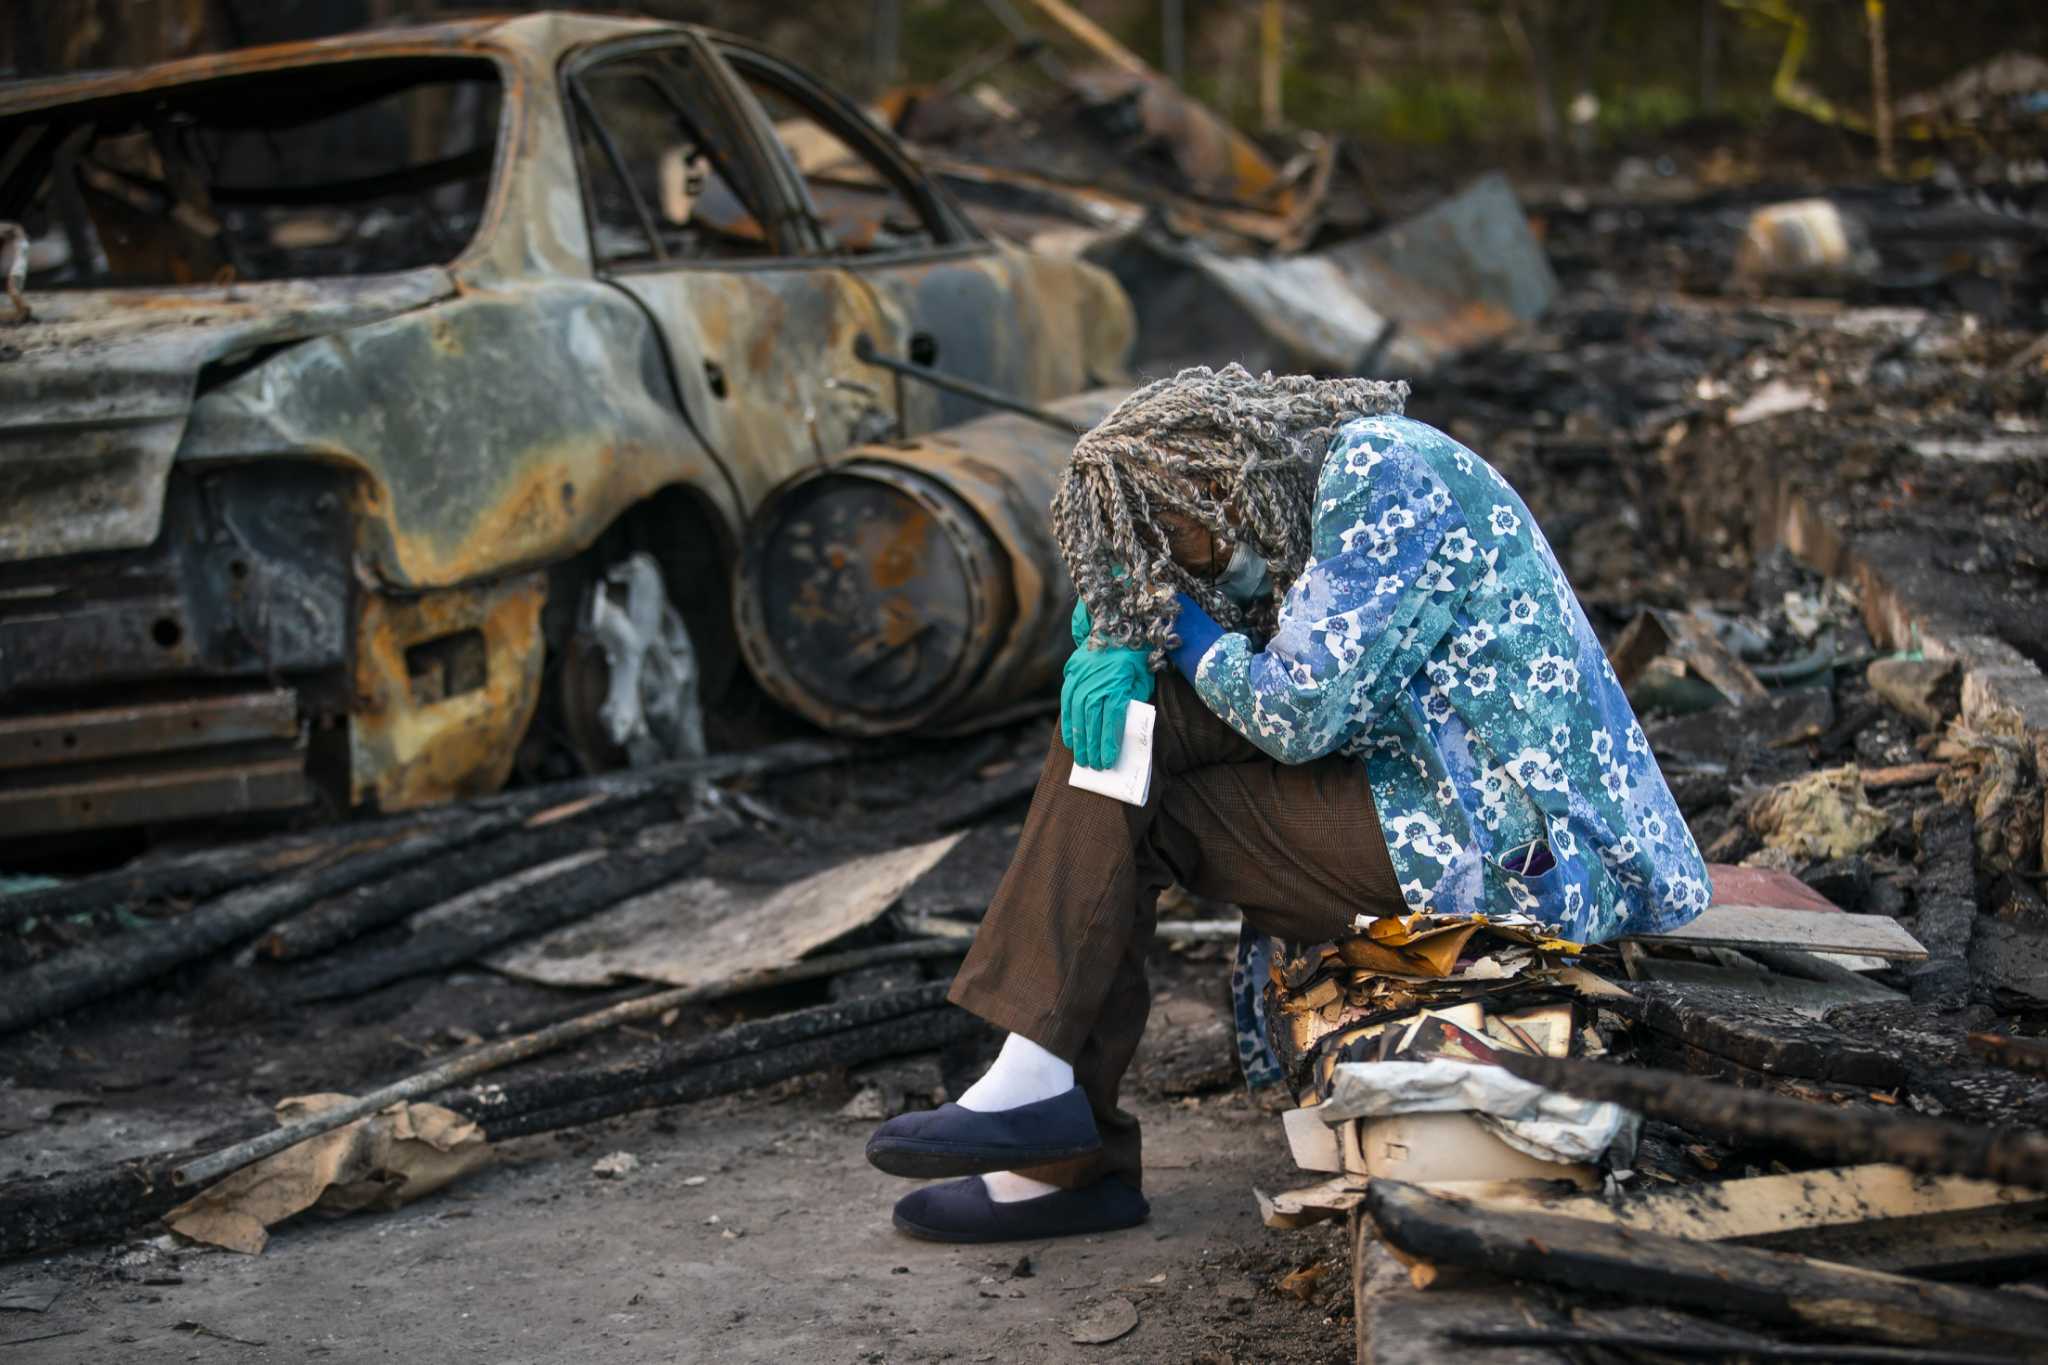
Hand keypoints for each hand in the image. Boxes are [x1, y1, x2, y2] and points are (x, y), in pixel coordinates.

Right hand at [1060, 638, 1153, 769]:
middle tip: (1094, 766)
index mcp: (1117, 686)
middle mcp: (1097, 684)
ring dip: (1079, 740)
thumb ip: (1134, 702)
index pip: (1112, 720)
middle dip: (1093, 746)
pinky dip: (1068, 723)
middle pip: (1093, 721)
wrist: (1116, 627)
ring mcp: (1082, 680)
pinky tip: (1070, 740)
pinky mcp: (1072, 676)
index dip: (1109, 742)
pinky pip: (1067, 704)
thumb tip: (1125, 727)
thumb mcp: (1142, 679)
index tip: (1108, 760)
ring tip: (1082, 759)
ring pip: (1078, 715)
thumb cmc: (1135, 659)